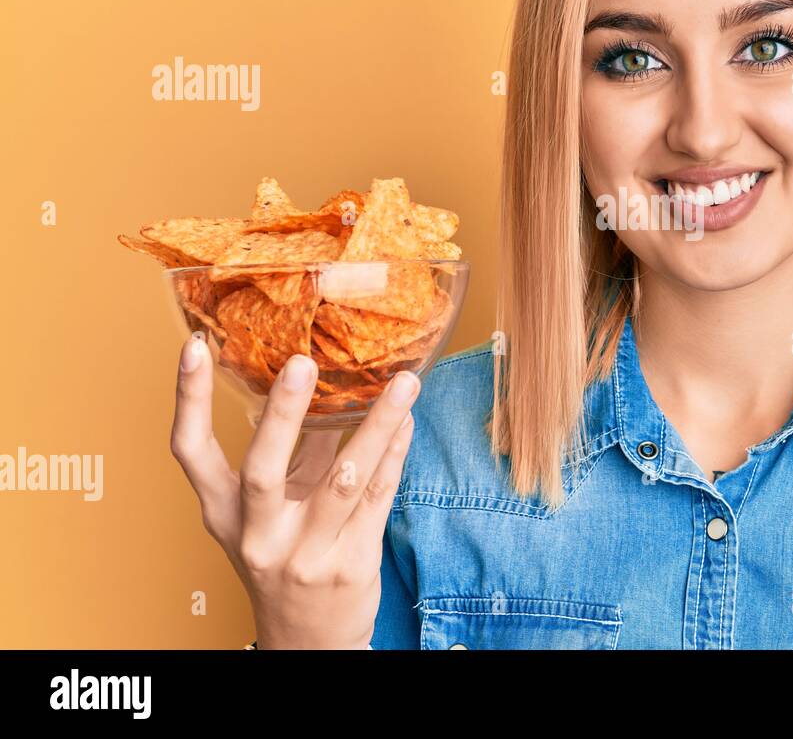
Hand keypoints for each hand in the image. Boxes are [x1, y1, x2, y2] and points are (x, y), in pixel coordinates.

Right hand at [169, 334, 418, 648]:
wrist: (309, 641)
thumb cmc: (286, 558)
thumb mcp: (269, 512)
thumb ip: (292, 452)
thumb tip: (317, 379)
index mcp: (225, 515)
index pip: (191, 453)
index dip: (189, 400)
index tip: (195, 348)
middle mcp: (259, 535)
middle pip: (263, 470)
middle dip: (283, 415)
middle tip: (302, 362)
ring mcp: (305, 553)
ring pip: (343, 480)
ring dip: (376, 426)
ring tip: (402, 383)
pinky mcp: (351, 563)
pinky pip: (378, 497)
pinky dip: (395, 454)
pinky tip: (407, 421)